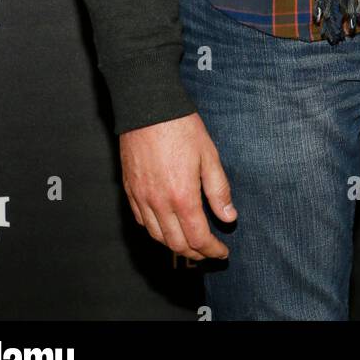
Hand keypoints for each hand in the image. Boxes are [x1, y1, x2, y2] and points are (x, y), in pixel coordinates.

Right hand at [119, 111, 236, 258]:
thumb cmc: (181, 126)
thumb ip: (219, 190)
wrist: (147, 106)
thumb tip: (229, 217)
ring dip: (175, 245)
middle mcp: (159, 202)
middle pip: (176, 243)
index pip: (198, 238)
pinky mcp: (130, 189)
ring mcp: (141, 197)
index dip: (212, 250)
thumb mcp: (209, 155)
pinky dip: (155, 231)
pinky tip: (166, 226)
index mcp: (182, 196)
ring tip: (190, 243)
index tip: (222, 252)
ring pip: (157, 236)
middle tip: (209, 252)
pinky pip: (141, 221)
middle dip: (195, 253)